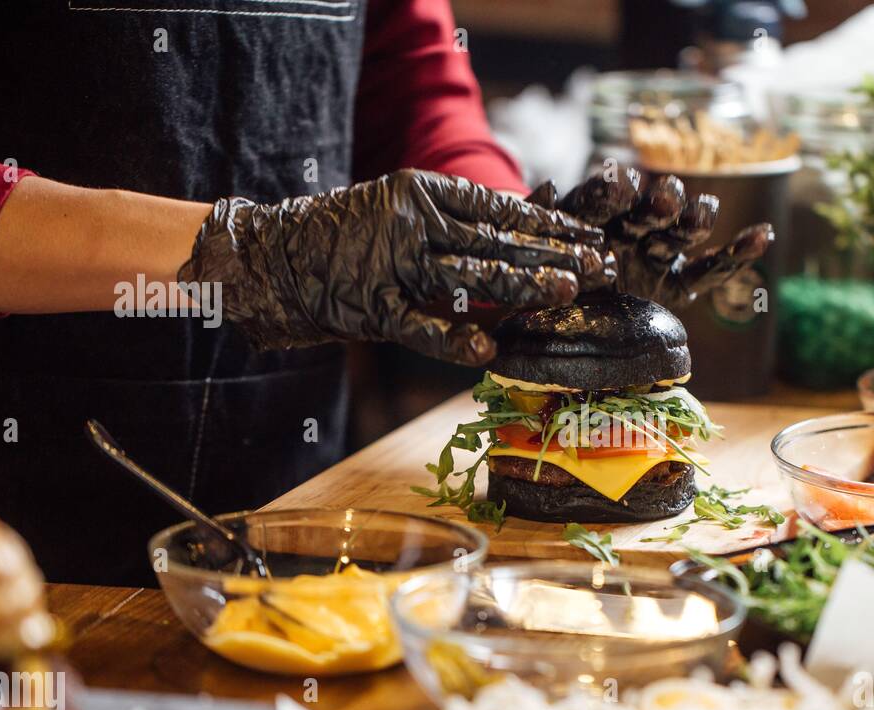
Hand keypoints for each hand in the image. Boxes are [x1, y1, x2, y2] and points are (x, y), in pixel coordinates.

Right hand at [178, 170, 613, 363]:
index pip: (497, 209)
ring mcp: (392, 264)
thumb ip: (459, 224)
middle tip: (596, 265)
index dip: (546, 224)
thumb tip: (530, 228)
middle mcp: (412, 223)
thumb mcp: (406, 213)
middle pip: (493, 240)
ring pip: (467, 275)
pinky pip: (418, 326)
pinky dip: (451, 339)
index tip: (588, 237)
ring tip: (563, 293)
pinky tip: (486, 351)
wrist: (277, 256)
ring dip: (518, 286)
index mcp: (423, 194)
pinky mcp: (372, 306)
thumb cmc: (352, 238)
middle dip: (548, 254)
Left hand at [527, 168, 773, 310]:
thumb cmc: (547, 284)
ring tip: (703, 212)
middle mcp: (629, 229)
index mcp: (593, 218)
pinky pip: (710, 270)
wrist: (560, 329)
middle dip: (658, 204)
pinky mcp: (679, 284)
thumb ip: (543, 221)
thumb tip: (548, 186)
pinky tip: (762, 235)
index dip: (612, 191)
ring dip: (694, 218)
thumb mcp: (538, 254)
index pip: (603, 199)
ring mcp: (658, 254)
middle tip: (664, 197)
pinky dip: (736, 255)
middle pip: (648, 211)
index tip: (621, 181)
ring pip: (681, 232)